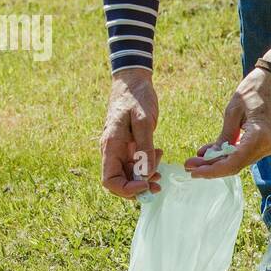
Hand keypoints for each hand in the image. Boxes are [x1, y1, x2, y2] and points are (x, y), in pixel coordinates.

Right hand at [100, 67, 161, 198]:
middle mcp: (112, 151)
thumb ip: (145, 148)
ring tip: (161, 169)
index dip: (126, 189)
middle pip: (119, 182)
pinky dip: (147, 166)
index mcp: (110, 146)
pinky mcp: (128, 146)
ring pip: (128, 175)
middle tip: (158, 184)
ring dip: (145, 178)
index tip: (146, 184)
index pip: (109, 180)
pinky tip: (159, 155)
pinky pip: (135, 164)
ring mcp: (119, 149)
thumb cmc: (136, 97)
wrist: (133, 80)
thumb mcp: (143, 121)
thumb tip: (147, 173)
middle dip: (138, 187)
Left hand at [186, 46, 270, 178]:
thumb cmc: (256, 88)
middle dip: (212, 167)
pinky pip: (248, 154)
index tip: (193, 171)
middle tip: (190, 165)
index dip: (212, 171)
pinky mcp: (270, 143)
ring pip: (241, 161)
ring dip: (220, 162)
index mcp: (260, 136)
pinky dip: (231, 154)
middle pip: (237, 165)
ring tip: (198, 158)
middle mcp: (269, 146)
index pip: (233, 163)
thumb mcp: (233, 110)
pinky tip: (214, 152)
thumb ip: (224, 137)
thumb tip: (207, 157)